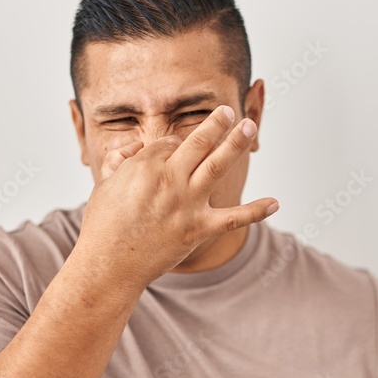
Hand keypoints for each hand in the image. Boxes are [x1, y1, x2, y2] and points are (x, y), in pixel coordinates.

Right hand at [76, 105, 277, 289]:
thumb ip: (120, 160)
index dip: (171, 145)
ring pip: (218, 165)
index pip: (168, 142)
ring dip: (236, 143)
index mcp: (146, 165)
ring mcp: (187, 204)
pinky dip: (256, 211)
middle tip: (229, 111)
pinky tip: (275, 203)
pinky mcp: (199, 230)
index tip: (171, 152)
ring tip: (250, 126)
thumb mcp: (104, 184)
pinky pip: (234, 219)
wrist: (108, 265)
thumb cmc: (102, 226)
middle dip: (216, 123)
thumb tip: (135, 147)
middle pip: (198, 141)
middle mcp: (170, 180)